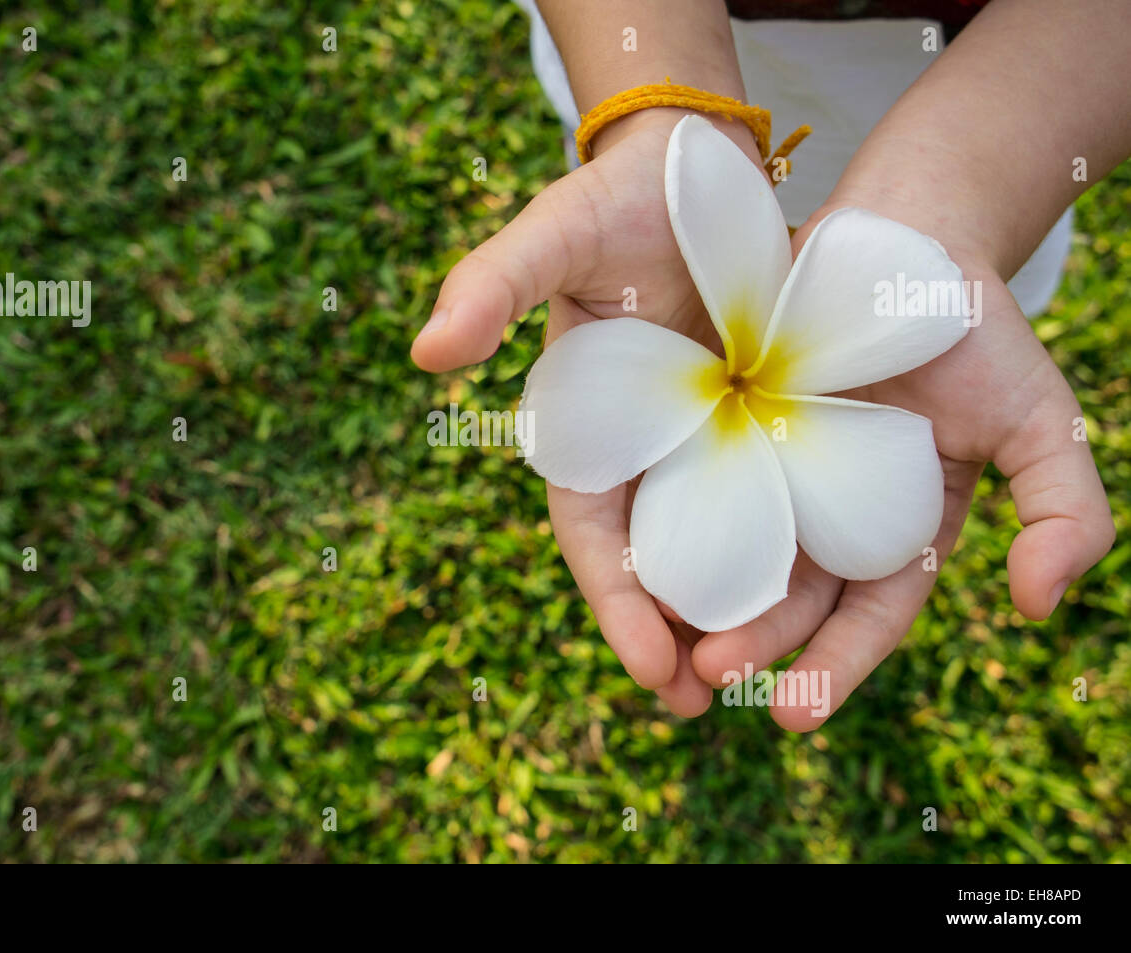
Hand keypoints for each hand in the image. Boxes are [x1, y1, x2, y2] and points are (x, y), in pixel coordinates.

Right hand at [413, 109, 754, 715]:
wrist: (695, 168)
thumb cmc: (614, 203)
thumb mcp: (553, 235)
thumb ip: (491, 284)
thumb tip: (426, 354)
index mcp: (588, 432)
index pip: (595, 536)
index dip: (617, 603)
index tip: (652, 669)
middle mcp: (651, 452)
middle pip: (662, 562)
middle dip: (677, 639)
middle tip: (705, 708)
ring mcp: (715, 443)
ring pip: (729, 546)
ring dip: (743, 618)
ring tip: (774, 689)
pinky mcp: (776, 425)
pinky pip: (790, 499)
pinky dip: (799, 555)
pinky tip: (828, 604)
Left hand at [689, 212, 1114, 729]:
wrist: (904, 236)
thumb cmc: (977, 332)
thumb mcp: (1041, 419)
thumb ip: (1063, 511)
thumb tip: (1040, 606)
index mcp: (898, 528)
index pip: (867, 616)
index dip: (836, 667)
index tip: (794, 716)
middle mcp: (827, 510)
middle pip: (787, 595)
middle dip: (753, 640)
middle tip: (711, 673)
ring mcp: (771, 467)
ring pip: (729, 549)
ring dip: (699, 599)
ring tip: (664, 637)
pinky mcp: (719, 423)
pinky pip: (686, 483)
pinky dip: (666, 524)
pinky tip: (632, 557)